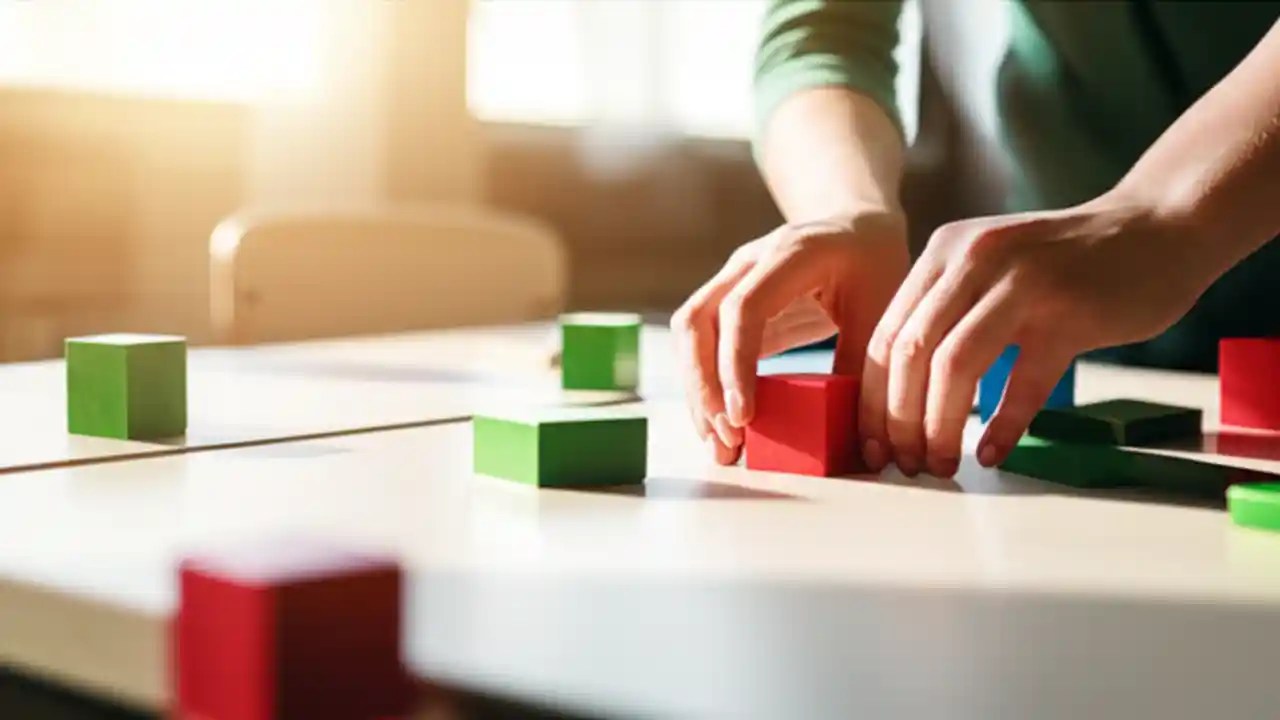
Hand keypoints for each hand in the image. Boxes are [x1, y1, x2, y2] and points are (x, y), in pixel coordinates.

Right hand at [671, 211, 909, 463]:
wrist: (857, 227)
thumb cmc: (874, 265)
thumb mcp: (882, 307)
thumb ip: (860, 360)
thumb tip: (844, 430)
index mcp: (790, 255)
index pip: (743, 309)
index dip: (736, 365)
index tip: (743, 417)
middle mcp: (748, 262)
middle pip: (698, 320)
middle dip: (704, 385)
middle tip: (727, 439)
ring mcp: (730, 279)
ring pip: (689, 333)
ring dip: (698, 391)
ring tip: (721, 446)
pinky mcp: (726, 302)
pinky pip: (700, 343)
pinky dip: (706, 385)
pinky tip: (723, 424)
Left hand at [860, 193, 1216, 477]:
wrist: (1157, 227)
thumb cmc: (1065, 263)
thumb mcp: (990, 267)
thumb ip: (946, 311)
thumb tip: (898, 395)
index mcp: (944, 252)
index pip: (887, 335)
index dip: (872, 399)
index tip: (870, 445)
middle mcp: (975, 259)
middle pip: (911, 353)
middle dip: (899, 420)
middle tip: (905, 464)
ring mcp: (1023, 284)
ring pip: (954, 366)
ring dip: (939, 427)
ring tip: (941, 463)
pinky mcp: (1071, 314)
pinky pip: (1024, 382)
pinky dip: (1002, 425)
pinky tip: (989, 452)